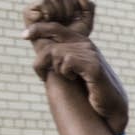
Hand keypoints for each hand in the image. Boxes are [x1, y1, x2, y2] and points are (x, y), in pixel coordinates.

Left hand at [23, 0, 128, 134]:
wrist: (110, 107)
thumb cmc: (90, 91)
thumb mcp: (73, 70)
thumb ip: (61, 59)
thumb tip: (40, 54)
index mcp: (80, 42)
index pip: (55, 28)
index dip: (38, 29)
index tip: (24, 35)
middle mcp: (85, 44)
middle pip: (51, 44)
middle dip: (41, 61)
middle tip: (41, 75)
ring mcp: (90, 53)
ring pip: (56, 54)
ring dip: (56, 70)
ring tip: (67, 78)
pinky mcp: (93, 66)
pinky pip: (67, 62)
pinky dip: (66, 73)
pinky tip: (74, 79)